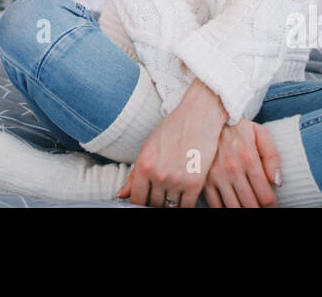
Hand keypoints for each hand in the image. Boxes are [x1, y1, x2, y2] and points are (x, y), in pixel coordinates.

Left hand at [117, 79, 226, 207]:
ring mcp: (177, 180)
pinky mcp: (195, 183)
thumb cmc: (173, 128)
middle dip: (156, 201)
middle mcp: (159, 174)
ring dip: (171, 202)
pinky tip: (184, 197)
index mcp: (144, 164)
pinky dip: (185, 205)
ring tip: (173, 192)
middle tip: (161, 194)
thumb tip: (122, 194)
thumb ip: (134, 174)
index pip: (136, 198)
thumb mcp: (148, 147)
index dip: (140, 202)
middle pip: (153, 203)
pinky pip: (187, 206)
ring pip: (170, 206)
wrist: (199, 115)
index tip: (144, 200)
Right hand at [201, 120, 282, 207]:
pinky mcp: (203, 179)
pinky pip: (214, 204)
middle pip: (251, 205)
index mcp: (248, 158)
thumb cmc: (238, 128)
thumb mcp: (260, 134)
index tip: (271, 204)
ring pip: (233, 207)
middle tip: (260, 206)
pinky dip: (224, 208)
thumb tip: (277, 182)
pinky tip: (232, 203)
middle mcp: (232, 169)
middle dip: (259, 209)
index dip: (271, 205)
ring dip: (243, 210)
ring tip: (248, 205)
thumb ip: (273, 157)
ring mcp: (215, 175)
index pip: (265, 195)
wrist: (209, 116)